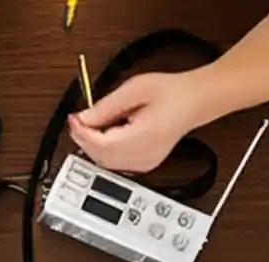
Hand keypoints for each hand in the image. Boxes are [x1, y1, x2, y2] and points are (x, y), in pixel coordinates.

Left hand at [68, 72, 208, 172]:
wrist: (195, 101)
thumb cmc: (172, 92)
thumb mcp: (135, 88)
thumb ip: (106, 106)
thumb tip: (83, 118)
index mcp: (146, 136)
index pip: (102, 145)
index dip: (82, 133)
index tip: (74, 119)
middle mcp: (146, 155)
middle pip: (100, 157)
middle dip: (84, 139)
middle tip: (79, 121)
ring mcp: (145, 164)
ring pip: (105, 163)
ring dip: (93, 145)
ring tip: (94, 125)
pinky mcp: (144, 166)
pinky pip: (114, 163)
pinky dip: (104, 150)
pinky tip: (107, 135)